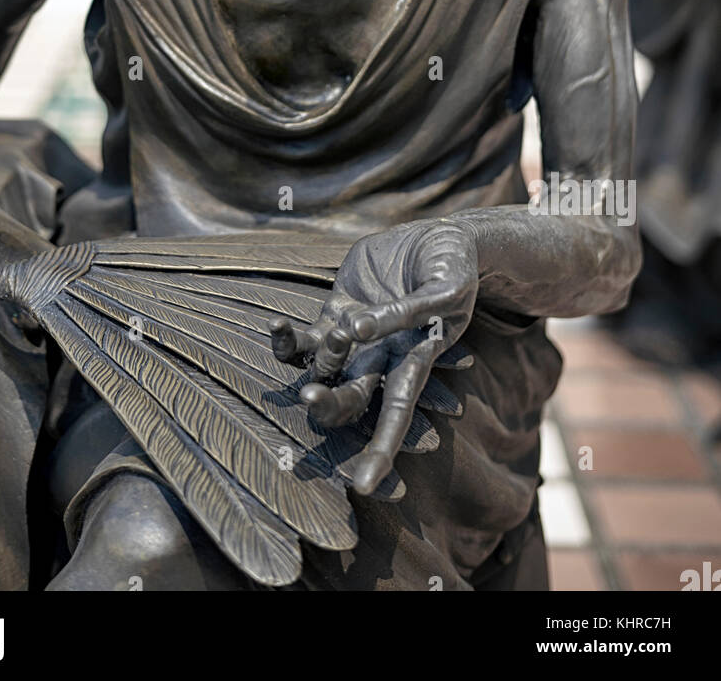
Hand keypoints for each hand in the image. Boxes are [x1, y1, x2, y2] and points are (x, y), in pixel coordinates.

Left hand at [270, 220, 478, 494]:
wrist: (438, 239)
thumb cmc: (452, 271)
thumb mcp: (443, 291)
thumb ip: (407, 312)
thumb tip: (357, 327)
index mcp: (414, 363)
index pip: (396, 416)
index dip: (383, 451)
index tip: (365, 486)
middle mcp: (381, 359)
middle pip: (350, 398)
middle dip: (330, 405)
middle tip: (312, 399)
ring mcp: (355, 338)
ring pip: (322, 369)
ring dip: (306, 367)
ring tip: (289, 339)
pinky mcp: (336, 311)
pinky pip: (306, 336)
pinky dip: (287, 338)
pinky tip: (275, 328)